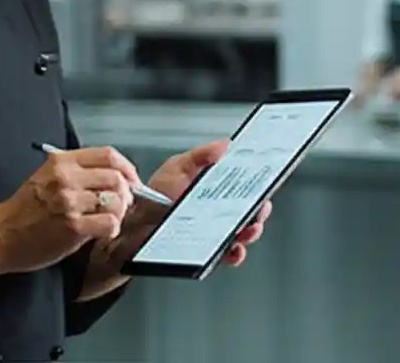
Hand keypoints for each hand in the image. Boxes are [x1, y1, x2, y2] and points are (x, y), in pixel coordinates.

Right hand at [0, 146, 140, 273]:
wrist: (1, 235)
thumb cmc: (22, 210)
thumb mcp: (45, 177)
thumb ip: (75, 172)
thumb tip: (112, 177)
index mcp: (60, 162)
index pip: (107, 154)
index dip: (126, 167)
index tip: (130, 179)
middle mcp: (66, 179)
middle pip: (116, 177)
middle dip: (126, 193)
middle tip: (122, 204)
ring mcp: (69, 203)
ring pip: (117, 201)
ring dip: (119, 213)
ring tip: (108, 219)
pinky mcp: (73, 227)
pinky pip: (110, 224)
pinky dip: (112, 229)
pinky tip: (101, 231)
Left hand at [121, 140, 271, 267]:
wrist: (131, 224)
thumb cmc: (153, 195)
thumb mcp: (177, 167)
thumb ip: (201, 156)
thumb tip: (226, 144)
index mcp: (216, 189)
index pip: (245, 186)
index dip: (259, 183)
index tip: (268, 178)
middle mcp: (219, 211)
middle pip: (250, 210)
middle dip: (260, 209)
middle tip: (260, 206)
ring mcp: (214, 232)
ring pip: (243, 233)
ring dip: (251, 231)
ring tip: (248, 226)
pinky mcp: (206, 251)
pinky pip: (226, 255)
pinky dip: (234, 253)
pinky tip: (232, 248)